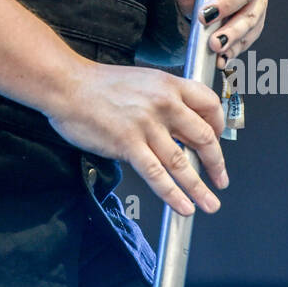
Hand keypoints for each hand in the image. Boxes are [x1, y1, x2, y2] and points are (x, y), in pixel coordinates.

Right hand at [47, 63, 227, 216]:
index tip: (218, 139)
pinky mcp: (128, 144)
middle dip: (216, 163)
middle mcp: (163, 103)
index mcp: (168, 84)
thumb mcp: (140, 80)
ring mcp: (147, 125)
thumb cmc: (96, 84)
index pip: (209, 104)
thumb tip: (176, 123)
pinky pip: (157, 174)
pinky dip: (173, 194)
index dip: (219, 125)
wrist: (66, 85)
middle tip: (221, 179)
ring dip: (200, 187)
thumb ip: (161, 99)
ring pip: (182, 162)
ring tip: (210, 203)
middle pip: (203, 137)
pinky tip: (183, 206)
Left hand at [174, 0, 268, 69]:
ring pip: (252, 16)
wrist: (199, 7)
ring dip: (232, 32)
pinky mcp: (257, 23)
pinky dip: (235, 48)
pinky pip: (250, 37)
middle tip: (206, 16)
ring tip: (214, 43)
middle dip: (227, 5)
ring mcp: (259, 0)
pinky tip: (222, 56)